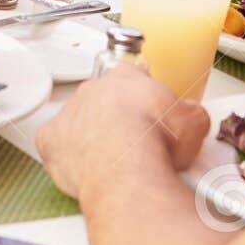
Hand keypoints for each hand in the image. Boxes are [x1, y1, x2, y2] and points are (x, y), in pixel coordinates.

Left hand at [36, 65, 207, 199]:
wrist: (127, 165)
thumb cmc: (157, 143)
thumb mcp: (193, 121)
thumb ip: (189, 113)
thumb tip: (192, 117)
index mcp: (127, 78)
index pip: (131, 76)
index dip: (140, 94)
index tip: (147, 109)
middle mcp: (95, 89)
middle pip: (103, 98)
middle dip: (116, 116)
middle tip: (132, 140)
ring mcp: (70, 112)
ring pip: (77, 120)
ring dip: (90, 135)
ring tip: (109, 160)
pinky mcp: (51, 139)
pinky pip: (53, 143)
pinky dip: (63, 155)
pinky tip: (79, 167)